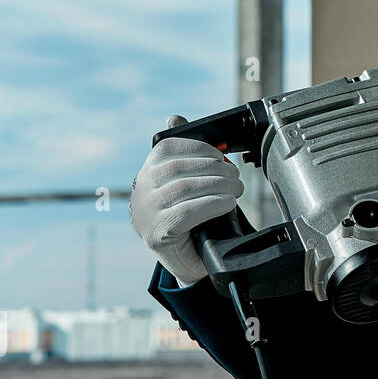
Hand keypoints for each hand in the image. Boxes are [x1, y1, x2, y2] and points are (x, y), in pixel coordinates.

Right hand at [129, 114, 243, 283]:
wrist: (191, 260)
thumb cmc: (193, 217)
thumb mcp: (189, 183)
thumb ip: (185, 154)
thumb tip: (175, 118)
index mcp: (146, 174)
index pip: (167, 149)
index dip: (198, 148)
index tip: (221, 155)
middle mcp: (140, 192)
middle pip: (178, 169)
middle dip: (214, 168)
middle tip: (236, 176)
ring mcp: (145, 215)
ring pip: (183, 189)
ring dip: (217, 185)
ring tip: (237, 188)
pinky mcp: (156, 235)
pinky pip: (186, 213)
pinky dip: (212, 204)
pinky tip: (228, 203)